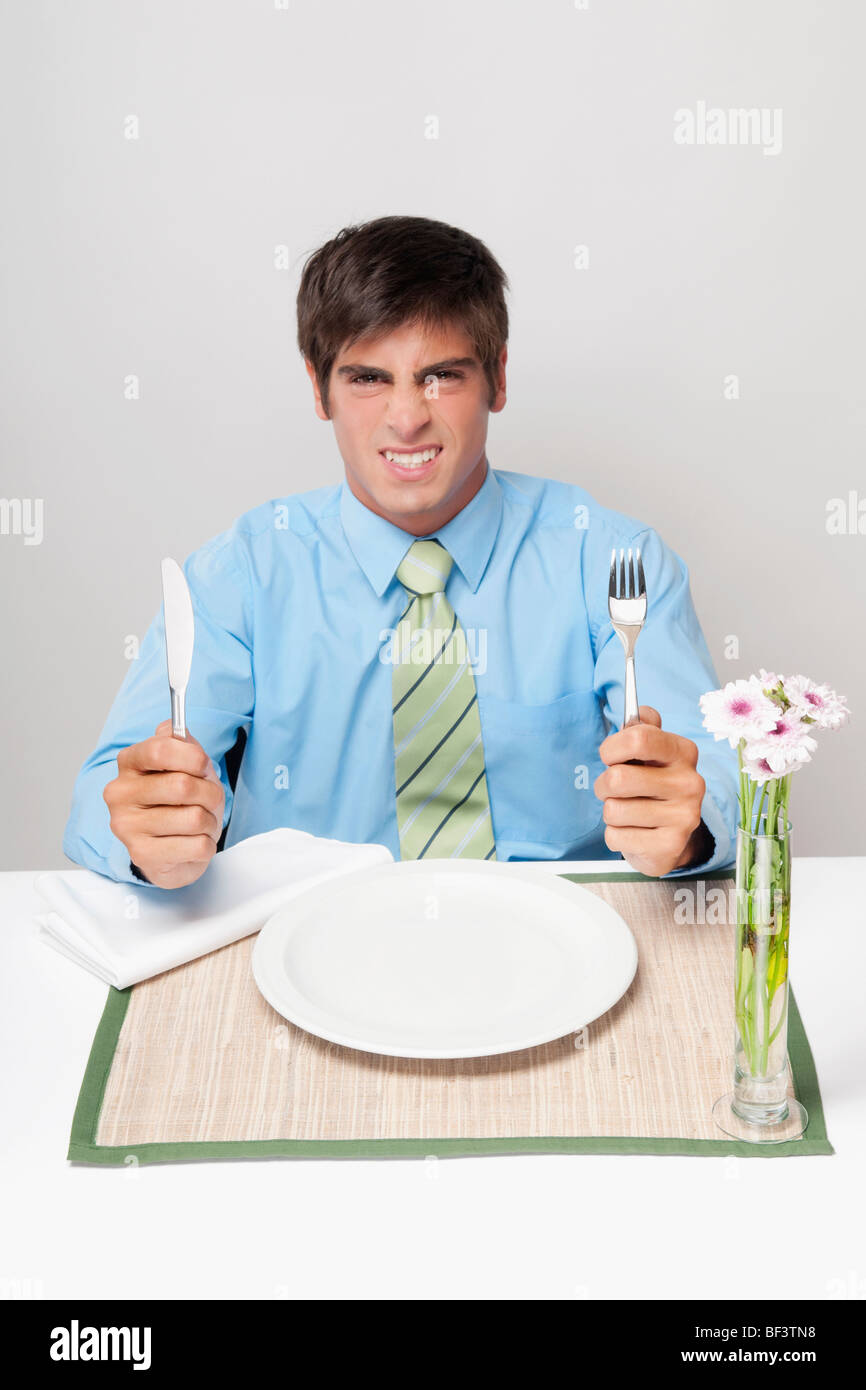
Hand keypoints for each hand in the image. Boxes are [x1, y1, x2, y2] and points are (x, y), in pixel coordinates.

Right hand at [103, 719, 224, 888]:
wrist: (171, 849)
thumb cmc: (178, 803)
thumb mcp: (184, 765)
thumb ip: (182, 743)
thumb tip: (177, 729)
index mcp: (128, 763)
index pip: (160, 749)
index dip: (193, 757)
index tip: (202, 766)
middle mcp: (120, 794)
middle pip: (183, 786)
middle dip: (210, 793)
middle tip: (209, 800)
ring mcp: (127, 827)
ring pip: (194, 818)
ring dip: (209, 821)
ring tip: (199, 823)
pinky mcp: (142, 856)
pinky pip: (197, 846)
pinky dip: (206, 844)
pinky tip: (192, 842)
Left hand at [592, 705, 710, 876]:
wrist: (670, 838)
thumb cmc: (652, 786)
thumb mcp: (651, 754)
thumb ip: (643, 729)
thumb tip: (640, 711)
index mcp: (683, 752)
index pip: (639, 739)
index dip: (612, 747)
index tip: (609, 756)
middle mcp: (690, 783)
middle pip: (618, 778)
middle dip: (603, 785)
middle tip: (612, 790)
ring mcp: (684, 817)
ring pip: (613, 810)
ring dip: (610, 812)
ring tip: (627, 812)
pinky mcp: (670, 846)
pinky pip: (616, 836)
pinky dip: (615, 835)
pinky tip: (633, 832)